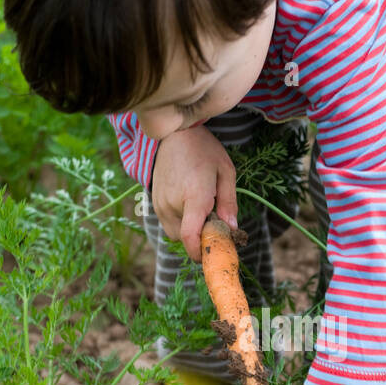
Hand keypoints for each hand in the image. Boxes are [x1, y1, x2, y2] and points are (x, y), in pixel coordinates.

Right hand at [150, 125, 237, 260]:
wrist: (173, 134)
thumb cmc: (203, 150)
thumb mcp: (225, 171)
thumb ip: (229, 202)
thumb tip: (231, 228)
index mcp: (193, 197)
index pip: (191, 237)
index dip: (201, 251)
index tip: (214, 251)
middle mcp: (172, 204)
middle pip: (187, 239)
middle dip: (201, 237)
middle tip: (214, 219)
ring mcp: (160, 205)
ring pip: (176, 234)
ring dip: (190, 229)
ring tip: (200, 207)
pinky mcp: (154, 203)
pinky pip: (168, 224)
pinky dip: (180, 222)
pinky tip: (188, 202)